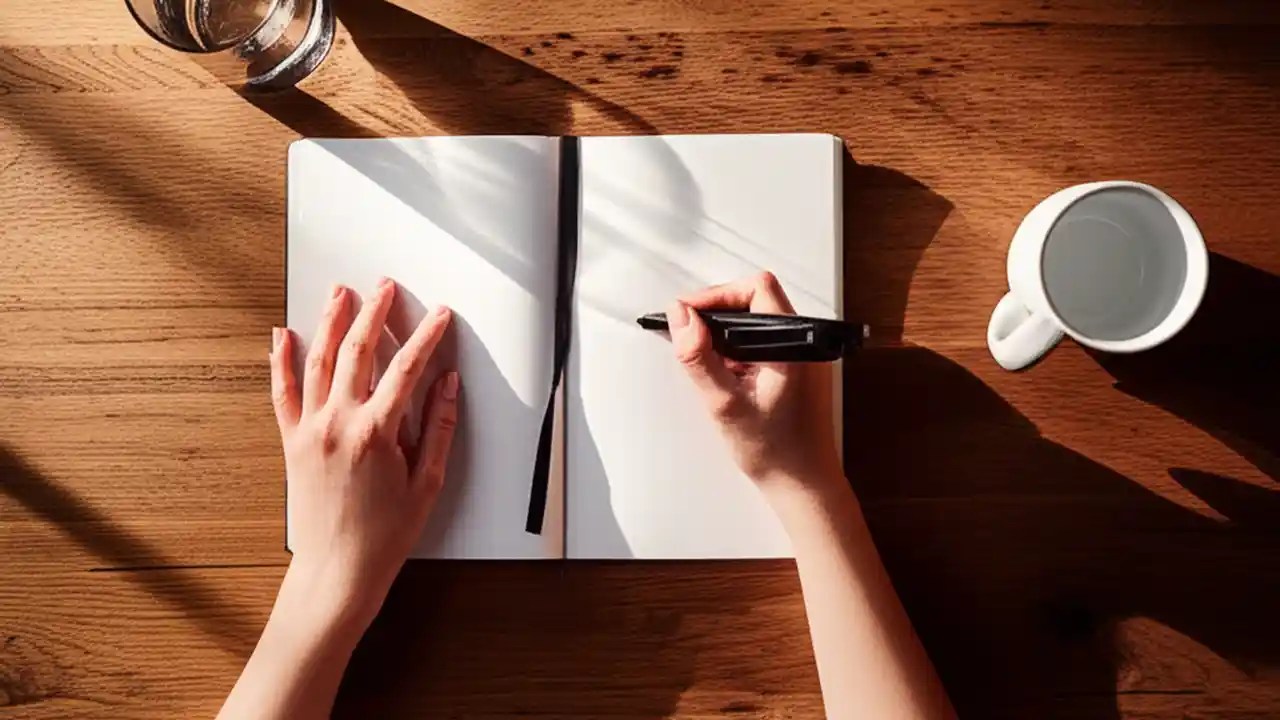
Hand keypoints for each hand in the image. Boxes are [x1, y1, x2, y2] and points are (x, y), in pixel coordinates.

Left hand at [269, 279, 457, 627]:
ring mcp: (310, 430)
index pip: (406, 368)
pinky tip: (283, 335)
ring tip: (340, 293)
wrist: (337, 569)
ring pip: (317, 361)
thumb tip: (447, 384)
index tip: (439, 316)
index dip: (426, 336)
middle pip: (357, 351)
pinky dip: (281, 360)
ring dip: (329, 322)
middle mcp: (337, 423)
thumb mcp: (427, 482)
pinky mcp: (291, 442)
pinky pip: (282, 392)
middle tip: (384, 288)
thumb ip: (438, 427)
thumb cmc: (385, 533)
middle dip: (374, 313)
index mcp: (375, 432)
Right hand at [668, 272, 841, 493]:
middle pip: (756, 299)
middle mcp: (805, 343)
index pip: (756, 289)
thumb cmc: (774, 452)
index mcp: (794, 344)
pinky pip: (766, 341)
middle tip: (689, 334)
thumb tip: (680, 317)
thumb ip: (698, 356)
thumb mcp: (723, 403)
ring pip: (759, 321)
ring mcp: (804, 355)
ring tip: (706, 360)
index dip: (717, 295)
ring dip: (728, 333)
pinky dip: (740, 349)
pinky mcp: (799, 368)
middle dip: (718, 313)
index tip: (688, 314)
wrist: (803, 485)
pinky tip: (726, 374)